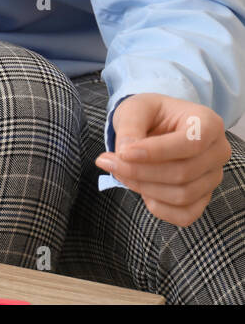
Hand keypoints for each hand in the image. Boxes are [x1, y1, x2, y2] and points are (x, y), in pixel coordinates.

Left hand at [95, 93, 231, 226]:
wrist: (158, 125)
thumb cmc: (149, 114)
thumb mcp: (135, 108)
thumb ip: (130, 127)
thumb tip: (125, 154)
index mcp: (207, 123)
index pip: (191, 144)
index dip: (156, 152)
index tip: (123, 152)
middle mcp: (218, 152)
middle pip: (183, 173)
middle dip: (139, 171)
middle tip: (106, 161)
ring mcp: (213, 177)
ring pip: (182, 196)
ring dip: (143, 187)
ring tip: (117, 170)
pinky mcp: (203, 197)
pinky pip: (185, 215)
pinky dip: (157, 207)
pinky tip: (138, 188)